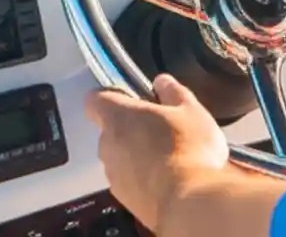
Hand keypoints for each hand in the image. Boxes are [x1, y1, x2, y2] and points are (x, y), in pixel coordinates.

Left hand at [84, 74, 228, 231]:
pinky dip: (144, 178)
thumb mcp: (190, 110)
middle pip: (111, 129)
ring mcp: (114, 174)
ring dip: (138, 155)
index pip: (94, 99)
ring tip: (171, 157)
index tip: (129, 98)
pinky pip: (130, 181)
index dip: (110, 96)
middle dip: (132, 128)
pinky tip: (170, 179)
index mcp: (117, 116)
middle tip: (161, 128)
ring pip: (121, 157)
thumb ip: (172, 91)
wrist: (189, 202)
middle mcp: (107, 145)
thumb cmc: (188, 150)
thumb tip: (162, 82)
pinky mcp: (125, 198)